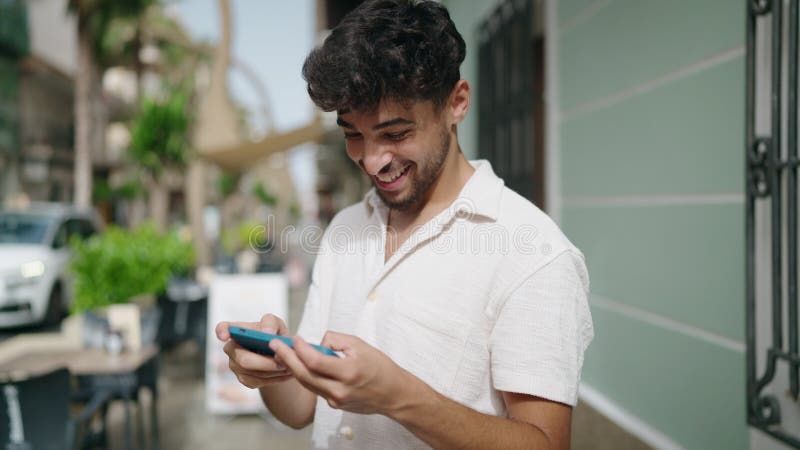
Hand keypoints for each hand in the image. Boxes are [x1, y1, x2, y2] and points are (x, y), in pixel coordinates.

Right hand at [215, 314, 293, 388]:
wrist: (279, 353)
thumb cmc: (274, 334)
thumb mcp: (276, 324)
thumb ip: (271, 322)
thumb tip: (266, 333)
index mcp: (236, 331)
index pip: (223, 328)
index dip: (221, 332)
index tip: (224, 335)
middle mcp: (231, 349)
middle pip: (244, 360)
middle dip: (267, 362)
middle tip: (285, 361)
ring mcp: (236, 366)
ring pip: (254, 373)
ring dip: (275, 371)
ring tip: (290, 365)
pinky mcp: (245, 380)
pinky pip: (260, 382)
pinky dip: (276, 378)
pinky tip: (287, 373)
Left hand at [270, 332, 419, 415]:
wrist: (393, 394)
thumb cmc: (380, 367)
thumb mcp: (360, 345)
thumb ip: (335, 341)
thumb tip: (317, 343)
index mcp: (348, 372)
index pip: (316, 362)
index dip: (301, 349)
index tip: (294, 338)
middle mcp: (340, 390)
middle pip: (305, 375)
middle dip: (287, 359)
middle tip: (274, 346)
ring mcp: (335, 400)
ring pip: (307, 383)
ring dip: (292, 368)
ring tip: (281, 354)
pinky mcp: (334, 405)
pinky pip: (315, 388)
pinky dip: (306, 376)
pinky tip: (299, 365)